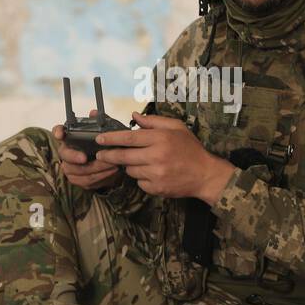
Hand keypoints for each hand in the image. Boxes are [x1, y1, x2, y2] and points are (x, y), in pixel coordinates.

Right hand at [52, 110, 121, 190]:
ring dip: (94, 167)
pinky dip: (100, 177)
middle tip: (84, 157)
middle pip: (64, 155)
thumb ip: (100, 122)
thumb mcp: (104, 132)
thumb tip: (93, 113)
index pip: (58, 131)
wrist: (110, 164)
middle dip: (73, 156)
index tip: (60, 134)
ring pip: (77, 170)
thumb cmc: (103, 145)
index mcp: (70, 138)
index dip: (58, 132)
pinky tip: (111, 171)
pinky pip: (87, 181)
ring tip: (108, 163)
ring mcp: (71, 168)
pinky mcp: (79, 180)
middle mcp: (66, 152)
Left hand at [94, 111, 235, 202]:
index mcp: (161, 139)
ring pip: (131, 170)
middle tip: (100, 154)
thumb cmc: (190, 148)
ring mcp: (156, 174)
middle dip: (109, 155)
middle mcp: (157, 156)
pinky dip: (142, 178)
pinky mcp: (157, 188)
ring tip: (142, 162)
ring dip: (131, 166)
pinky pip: (139, 183)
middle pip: (124, 156)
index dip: (112, 138)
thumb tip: (134, 116)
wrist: (205, 174)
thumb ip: (154, 121)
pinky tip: (152, 174)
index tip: (99, 139)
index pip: (129, 137)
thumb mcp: (176, 128)